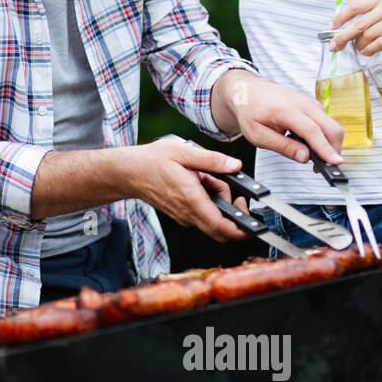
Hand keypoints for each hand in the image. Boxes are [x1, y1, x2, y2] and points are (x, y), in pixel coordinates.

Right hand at [130, 137, 247, 242]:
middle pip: (220, 229)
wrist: (129, 172)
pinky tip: (196, 183)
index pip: (220, 226)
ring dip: (217, 202)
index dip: (240, 230)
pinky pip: (202, 214)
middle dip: (233, 213)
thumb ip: (212, 160)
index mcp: (191, 198)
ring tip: (204, 178)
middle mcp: (187, 213)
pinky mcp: (181, 215)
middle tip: (231, 191)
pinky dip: (206, 201)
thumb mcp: (184, 152)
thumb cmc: (152, 161)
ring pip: (212, 218)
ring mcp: (183, 216)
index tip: (253, 225)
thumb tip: (236, 166)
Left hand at [215, 71, 343, 164]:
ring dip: (329, 144)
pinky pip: (325, 123)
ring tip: (313, 157)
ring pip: (331, 126)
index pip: (313, 131)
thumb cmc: (250, 111)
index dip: (326, 148)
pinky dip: (324, 136)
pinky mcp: (313, 105)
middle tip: (323, 166)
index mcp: (286, 110)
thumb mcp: (258, 135)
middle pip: (331, 128)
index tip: (335, 162)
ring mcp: (310, 103)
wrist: (249, 90)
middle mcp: (303, 104)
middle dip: (334, 150)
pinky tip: (309, 144)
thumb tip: (304, 157)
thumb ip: (282, 147)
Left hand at [331, 0, 381, 57]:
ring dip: (358, 45)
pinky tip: (366, 52)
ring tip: (358, 48)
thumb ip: (359, 21)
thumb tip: (335, 34)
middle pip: (359, 23)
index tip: (330, 27)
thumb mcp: (375, 17)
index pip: (354, 7)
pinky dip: (369, 50)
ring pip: (368, 35)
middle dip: (343, 36)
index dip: (340, 18)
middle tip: (333, 46)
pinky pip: (379, 43)